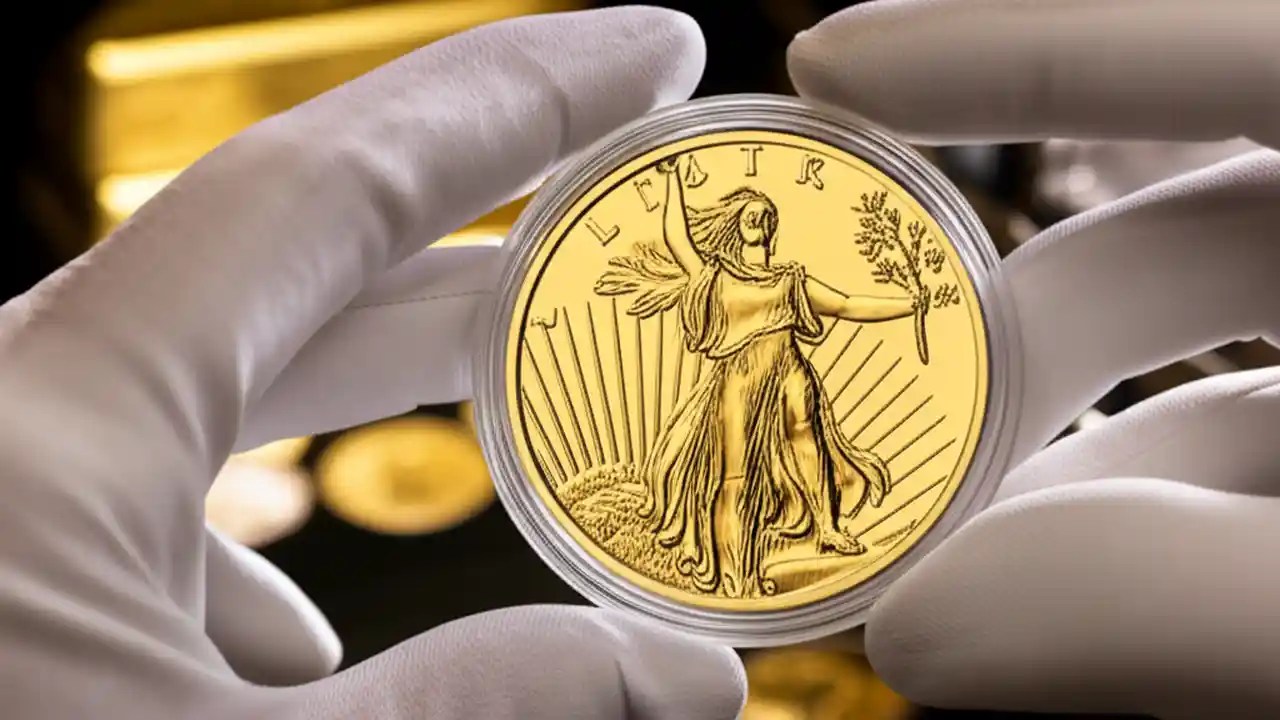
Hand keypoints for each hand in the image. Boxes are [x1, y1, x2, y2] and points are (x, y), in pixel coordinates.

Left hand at [0, 9, 744, 718]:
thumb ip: (491, 709)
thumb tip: (694, 679)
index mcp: (54, 422)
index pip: (334, 184)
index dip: (513, 100)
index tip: (651, 50)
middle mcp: (13, 409)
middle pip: (297, 257)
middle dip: (481, 240)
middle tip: (624, 231)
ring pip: (225, 376)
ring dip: (385, 391)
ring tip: (519, 418)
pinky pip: (145, 490)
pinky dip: (258, 533)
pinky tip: (291, 641)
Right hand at [788, 1, 1278, 716]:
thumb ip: (1184, 604)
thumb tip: (921, 637)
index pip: (1224, 49)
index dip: (1021, 45)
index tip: (831, 61)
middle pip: (1199, 236)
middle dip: (1022, 330)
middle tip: (888, 420)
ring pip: (1218, 384)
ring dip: (1070, 474)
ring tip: (947, 568)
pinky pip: (1249, 474)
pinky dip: (1144, 535)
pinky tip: (1050, 607)